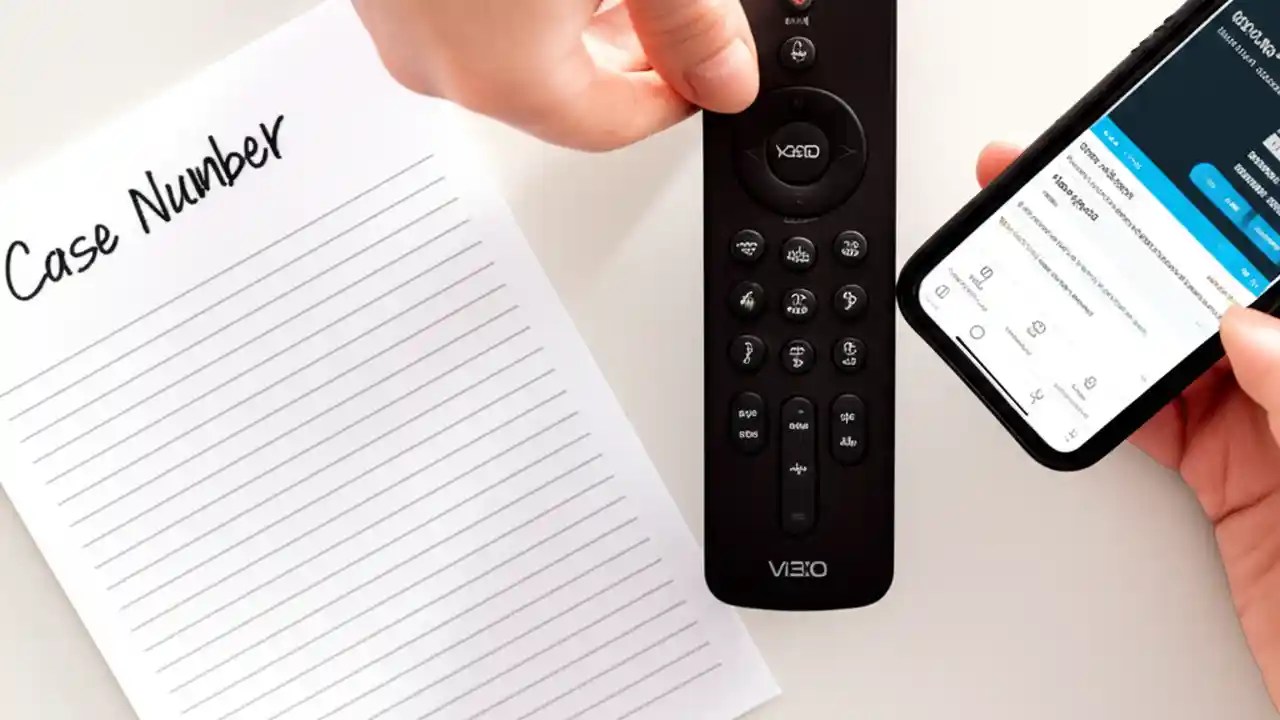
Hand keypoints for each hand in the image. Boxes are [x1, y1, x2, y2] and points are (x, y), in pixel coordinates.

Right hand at [353, 0, 757, 150]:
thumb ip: (689, 19)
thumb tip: (724, 74)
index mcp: (498, 73)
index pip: (610, 126)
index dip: (672, 95)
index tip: (703, 65)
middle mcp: (430, 57)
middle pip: (555, 91)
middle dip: (623, 55)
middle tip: (668, 11)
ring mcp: (390, 11)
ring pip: (502, 46)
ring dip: (564, 19)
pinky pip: (454, 3)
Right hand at [979, 143, 1279, 708]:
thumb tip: (1243, 326)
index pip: (1276, 263)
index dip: (1238, 205)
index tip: (1174, 164)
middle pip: (1225, 291)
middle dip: (1154, 235)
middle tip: (1088, 194)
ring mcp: (1277, 436)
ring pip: (1181, 347)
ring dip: (1118, 308)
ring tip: (1060, 262)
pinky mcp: (1232, 487)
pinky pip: (1157, 422)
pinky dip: (1108, 393)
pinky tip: (1077, 362)